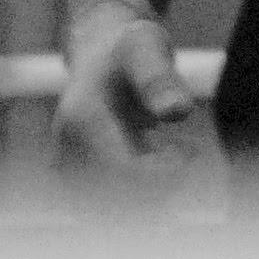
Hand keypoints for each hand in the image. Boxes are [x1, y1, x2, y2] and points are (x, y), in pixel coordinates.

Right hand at [53, 0, 201, 198]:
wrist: (100, 51)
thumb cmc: (128, 46)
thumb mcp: (146, 46)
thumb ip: (160, 77)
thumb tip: (178, 111)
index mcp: (81, 118)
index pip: (124, 172)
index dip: (164, 175)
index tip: (191, 152)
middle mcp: (68, 149)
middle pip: (120, 200)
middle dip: (163, 187)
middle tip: (186, 150)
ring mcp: (71, 167)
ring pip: (117, 212)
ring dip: (156, 195)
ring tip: (175, 151)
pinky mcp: (80, 181)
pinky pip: (115, 209)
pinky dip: (146, 195)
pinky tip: (163, 160)